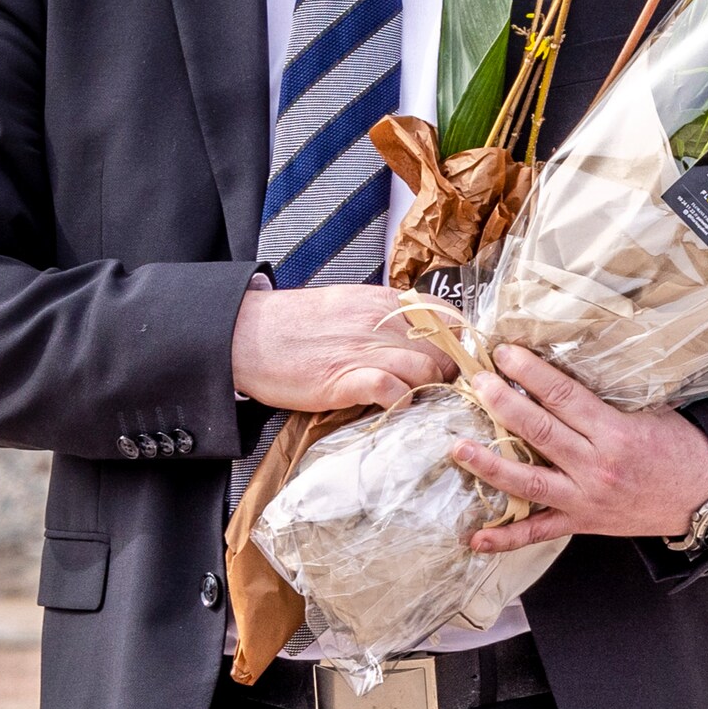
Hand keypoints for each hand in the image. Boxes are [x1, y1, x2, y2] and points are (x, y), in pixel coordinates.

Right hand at [231, 282, 453, 412]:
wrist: (246, 334)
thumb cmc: (297, 324)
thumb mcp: (350, 304)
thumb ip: (388, 316)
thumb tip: (424, 333)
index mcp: (385, 302)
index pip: (449, 318)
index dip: (461, 345)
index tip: (459, 362)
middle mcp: (381, 323)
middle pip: (445, 350)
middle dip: (451, 374)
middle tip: (442, 391)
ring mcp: (363, 351)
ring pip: (427, 369)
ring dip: (430, 390)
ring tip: (419, 401)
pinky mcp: (342, 379)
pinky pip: (391, 389)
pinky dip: (401, 401)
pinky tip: (394, 406)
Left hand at [451, 345, 707, 550]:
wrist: (706, 497)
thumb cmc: (681, 449)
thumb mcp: (652, 413)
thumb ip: (608, 400)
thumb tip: (563, 374)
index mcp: (615, 433)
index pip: (563, 396)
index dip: (531, 373)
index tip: (505, 354)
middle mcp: (596, 467)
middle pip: (539, 432)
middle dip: (503, 404)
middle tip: (477, 382)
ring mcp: (585, 498)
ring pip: (528, 482)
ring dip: (490, 465)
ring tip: (459, 448)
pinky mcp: (582, 522)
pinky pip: (538, 532)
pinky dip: (506, 538)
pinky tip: (475, 537)